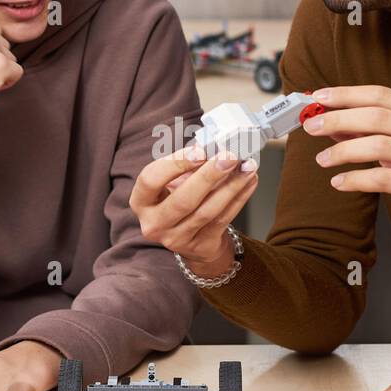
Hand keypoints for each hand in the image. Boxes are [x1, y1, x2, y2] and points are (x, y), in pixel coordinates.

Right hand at [129, 146, 258, 277]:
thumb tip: (213, 144)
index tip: (200, 151)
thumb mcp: (172, 181)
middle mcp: (154, 224)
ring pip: (207, 211)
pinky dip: (239, 198)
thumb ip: (186, 163)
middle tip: (229, 156)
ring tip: (246, 166)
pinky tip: (249, 181)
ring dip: (231, 186)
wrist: (190, 237)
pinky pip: (223, 220)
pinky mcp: (201, 246)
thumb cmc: (178, 199)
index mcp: (141, 202)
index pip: (151, 180)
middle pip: (183, 200)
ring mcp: (177, 239)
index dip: (175, 164)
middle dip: (209, 176)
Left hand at [304, 85, 390, 248]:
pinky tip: (339, 182)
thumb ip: (369, 130)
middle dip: (338, 119)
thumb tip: (329, 120)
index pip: (380, 94)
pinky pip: (382, 179)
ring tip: (321, 159)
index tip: (318, 97)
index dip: (346, 94)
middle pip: (376, 116)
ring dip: (342, 151)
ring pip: (377, 145)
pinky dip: (355, 179)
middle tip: (311, 127)